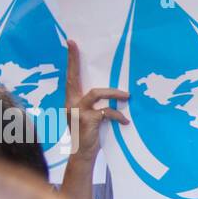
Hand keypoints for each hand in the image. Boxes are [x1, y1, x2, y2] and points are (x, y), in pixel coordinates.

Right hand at [66, 38, 128, 161]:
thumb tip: (112, 93)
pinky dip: (118, 116)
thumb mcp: (87, 116)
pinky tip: (125, 121)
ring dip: (114, 94)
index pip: (70, 77)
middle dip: (75, 61)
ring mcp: (78, 111)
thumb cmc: (87, 134)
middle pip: (74, 78)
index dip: (71, 60)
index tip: (71, 43)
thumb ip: (93, 104)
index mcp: (70, 100)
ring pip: (96, 93)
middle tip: (77, 46)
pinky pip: (106, 112)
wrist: (82, 155)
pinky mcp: (88, 120)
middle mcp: (71, 103)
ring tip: (127, 97)